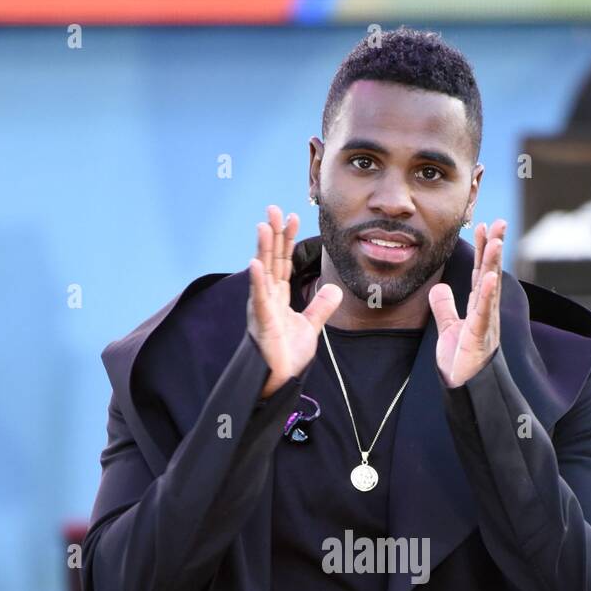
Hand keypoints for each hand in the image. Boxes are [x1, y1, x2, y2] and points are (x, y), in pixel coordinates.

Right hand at [247, 205, 342, 396]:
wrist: (280, 381)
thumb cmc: (287, 356)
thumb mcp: (310, 327)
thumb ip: (320, 307)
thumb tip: (334, 288)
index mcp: (277, 297)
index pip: (283, 262)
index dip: (288, 239)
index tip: (293, 217)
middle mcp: (266, 297)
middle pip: (271, 259)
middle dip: (273, 234)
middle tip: (274, 208)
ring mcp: (262, 308)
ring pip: (263, 272)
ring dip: (263, 248)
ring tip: (264, 225)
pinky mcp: (261, 322)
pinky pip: (258, 298)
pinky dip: (257, 281)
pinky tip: (256, 263)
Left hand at [429, 219, 505, 386]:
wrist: (466, 390)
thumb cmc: (461, 363)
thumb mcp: (448, 329)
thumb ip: (445, 307)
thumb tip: (440, 287)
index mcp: (478, 309)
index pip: (481, 273)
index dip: (482, 250)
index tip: (483, 227)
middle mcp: (486, 312)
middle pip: (490, 273)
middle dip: (494, 247)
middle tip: (499, 221)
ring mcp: (485, 324)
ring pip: (490, 288)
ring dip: (494, 263)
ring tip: (497, 240)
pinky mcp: (480, 338)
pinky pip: (485, 313)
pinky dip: (489, 294)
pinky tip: (491, 276)